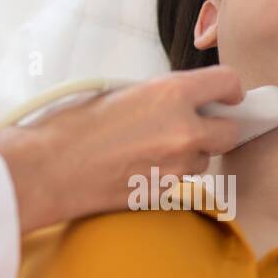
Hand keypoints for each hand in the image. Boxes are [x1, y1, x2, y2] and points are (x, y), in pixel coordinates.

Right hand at [0, 66, 244, 234]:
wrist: (47, 170)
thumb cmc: (70, 125)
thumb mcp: (117, 91)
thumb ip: (157, 95)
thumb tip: (178, 100)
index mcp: (170, 93)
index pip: (228, 84)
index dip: (230, 89)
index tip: (224, 96)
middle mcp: (183, 130)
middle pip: (230, 131)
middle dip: (217, 127)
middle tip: (193, 124)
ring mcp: (176, 166)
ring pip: (204, 159)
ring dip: (189, 153)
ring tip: (151, 148)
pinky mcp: (164, 193)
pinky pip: (181, 181)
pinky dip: (168, 173)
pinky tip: (138, 167)